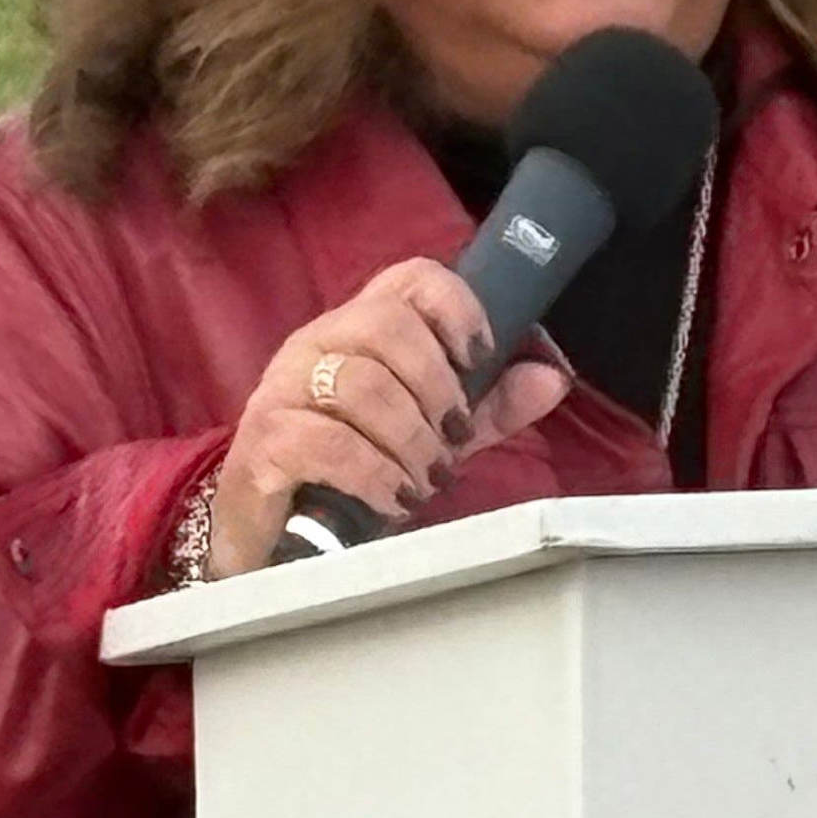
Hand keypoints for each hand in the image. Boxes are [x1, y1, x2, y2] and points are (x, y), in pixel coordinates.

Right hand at [204, 259, 572, 578]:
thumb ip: (490, 405)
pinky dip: (377, 474)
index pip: (410, 278)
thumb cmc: (355, 474)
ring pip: (364, 385)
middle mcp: (317, 345)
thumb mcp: (434, 435)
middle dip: (438, 389)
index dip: (457, 308)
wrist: (275, 539)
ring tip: (423, 479)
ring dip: (412, 441)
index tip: (480, 358)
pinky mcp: (264, 443)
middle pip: (389, 326)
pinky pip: (331, 443)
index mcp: (359, 329)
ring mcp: (283, 390)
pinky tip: (393, 499)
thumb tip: (552, 376)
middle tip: (451, 440)